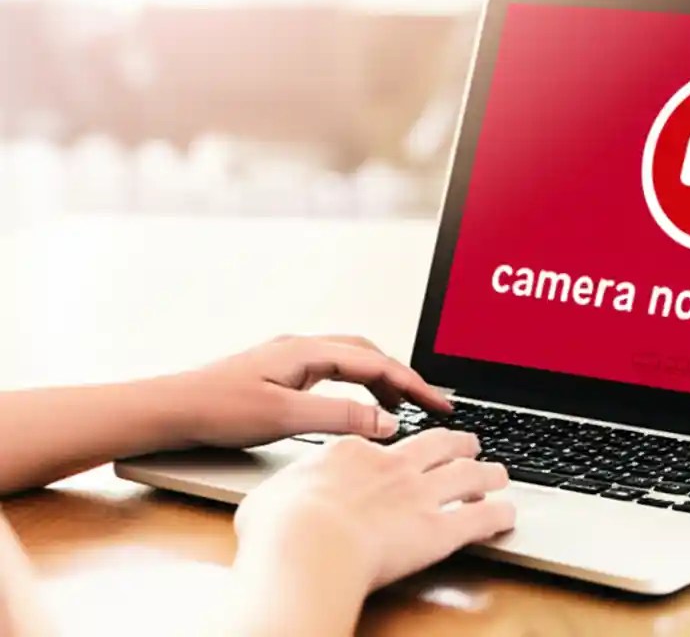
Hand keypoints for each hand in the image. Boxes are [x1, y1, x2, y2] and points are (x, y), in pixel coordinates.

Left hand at [167, 335, 450, 448]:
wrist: (167, 410)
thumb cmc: (216, 409)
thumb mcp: (285, 418)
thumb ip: (340, 418)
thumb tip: (387, 422)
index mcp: (307, 351)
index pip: (376, 364)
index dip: (414, 385)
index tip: (440, 405)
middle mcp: (300, 348)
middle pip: (369, 355)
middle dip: (404, 378)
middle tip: (430, 405)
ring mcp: (288, 359)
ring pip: (350, 362)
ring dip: (380, 382)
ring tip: (400, 409)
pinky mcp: (278, 374)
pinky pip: (332, 373)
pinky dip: (356, 387)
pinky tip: (355, 407)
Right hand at [234, 429, 514, 592]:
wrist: (306, 546)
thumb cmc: (279, 529)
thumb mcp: (268, 498)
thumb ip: (283, 495)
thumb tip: (273, 507)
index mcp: (352, 453)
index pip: (384, 440)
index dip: (399, 446)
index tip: (402, 450)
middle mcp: (393, 466)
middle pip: (439, 445)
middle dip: (459, 442)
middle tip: (470, 444)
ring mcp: (420, 495)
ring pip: (470, 474)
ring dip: (490, 473)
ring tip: (499, 474)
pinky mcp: (439, 530)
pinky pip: (481, 518)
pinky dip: (500, 515)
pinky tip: (508, 515)